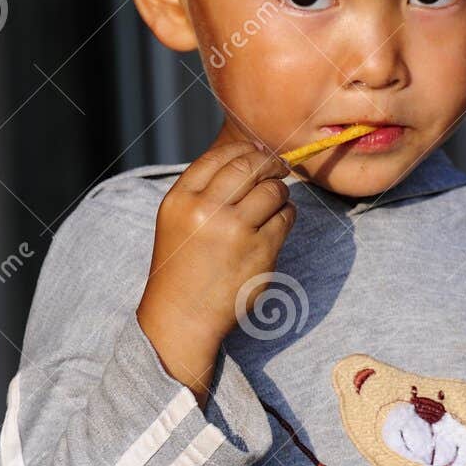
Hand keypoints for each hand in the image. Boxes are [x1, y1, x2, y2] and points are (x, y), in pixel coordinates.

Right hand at [137, 142, 295, 407]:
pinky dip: (286, 216)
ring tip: (274, 203)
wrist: (182, 316)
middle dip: (270, 164)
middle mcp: (206, 210)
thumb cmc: (184, 265)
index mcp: (181, 198)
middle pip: (250, 165)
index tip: (258, 153)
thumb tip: (251, 155)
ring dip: (280, 193)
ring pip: (273, 191)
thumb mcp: (179, 219)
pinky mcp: (260, 251)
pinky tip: (276, 225)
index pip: (220, 155)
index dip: (245, 150)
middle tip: (279, 168)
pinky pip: (285, 218)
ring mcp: (235, 230)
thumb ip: (206, 189)